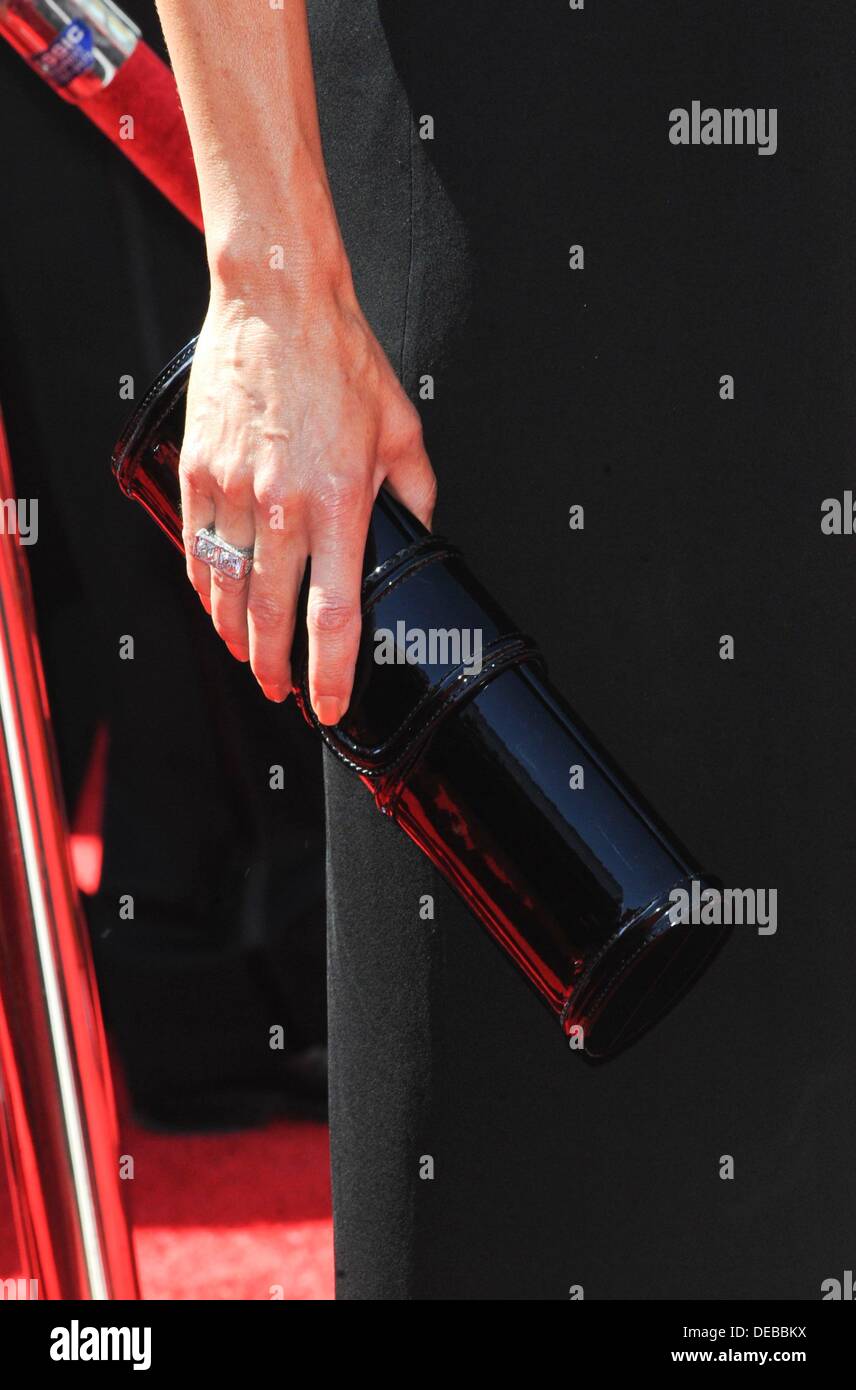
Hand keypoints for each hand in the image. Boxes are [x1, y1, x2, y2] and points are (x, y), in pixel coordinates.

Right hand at [179, 276, 435, 721]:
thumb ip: (414, 496)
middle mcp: (281, 506)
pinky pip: (197, 551)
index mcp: (339, 502)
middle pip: (269, 617)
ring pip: (225, 592)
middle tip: (282, 689)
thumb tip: (422, 536)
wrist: (276, 302)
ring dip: (235, 637)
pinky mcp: (198, 474)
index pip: (331, 615)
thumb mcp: (401, 431)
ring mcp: (232, 491)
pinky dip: (205, 589)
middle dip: (275, 667)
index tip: (326, 705)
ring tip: (250, 657)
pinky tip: (216, 606)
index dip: (329, 673)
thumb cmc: (339, 359)